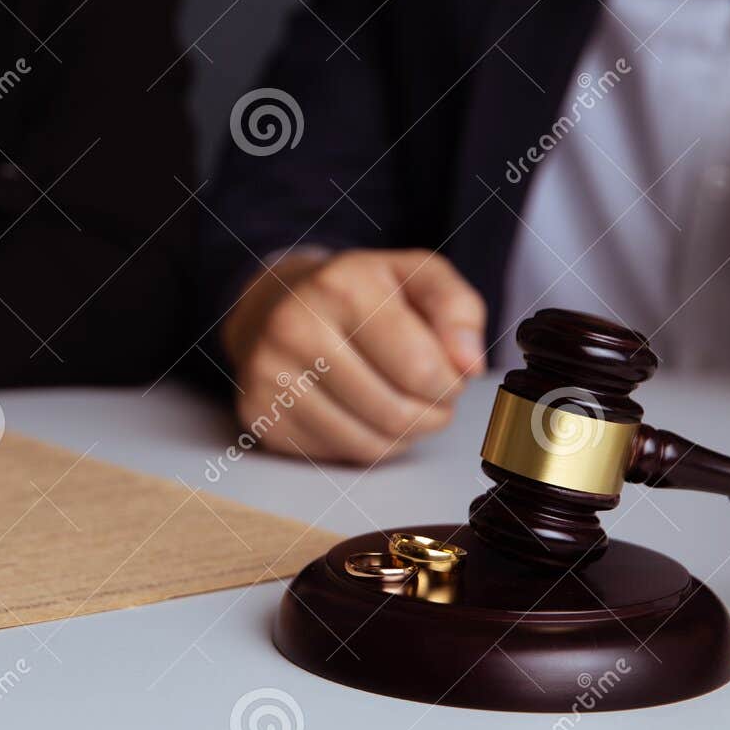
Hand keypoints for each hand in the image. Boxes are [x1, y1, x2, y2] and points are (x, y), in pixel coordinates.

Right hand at [222, 249, 486, 464]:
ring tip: (407, 408)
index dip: (450, 383)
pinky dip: (369, 444)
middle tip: (434, 400)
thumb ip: (458, 310)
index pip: (420, 368)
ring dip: (405, 436)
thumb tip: (469, 366)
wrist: (274, 303)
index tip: (450, 375)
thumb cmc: (357, 293)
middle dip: (431, 415)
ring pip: (369, 442)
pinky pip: (339, 454)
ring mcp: (270, 373)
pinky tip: (369, 417)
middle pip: (395, 412)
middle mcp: (296, 327)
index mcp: (342, 286)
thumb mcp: (414, 276)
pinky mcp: (259, 412)